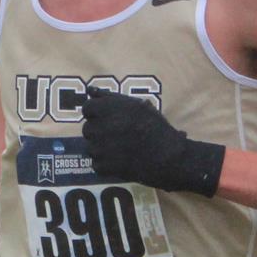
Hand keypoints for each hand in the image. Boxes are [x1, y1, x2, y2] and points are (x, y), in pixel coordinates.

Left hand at [75, 89, 224, 196]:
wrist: (169, 157)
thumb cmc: (157, 128)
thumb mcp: (137, 105)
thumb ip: (110, 97)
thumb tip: (89, 90)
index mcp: (109, 108)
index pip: (87, 108)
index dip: (96, 114)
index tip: (107, 119)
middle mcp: (101, 126)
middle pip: (88, 129)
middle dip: (99, 132)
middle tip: (117, 136)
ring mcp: (100, 148)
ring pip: (91, 147)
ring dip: (102, 149)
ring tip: (121, 149)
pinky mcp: (104, 166)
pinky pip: (97, 164)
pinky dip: (106, 165)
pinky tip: (121, 161)